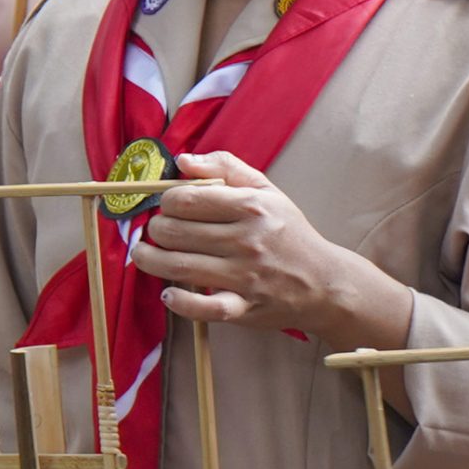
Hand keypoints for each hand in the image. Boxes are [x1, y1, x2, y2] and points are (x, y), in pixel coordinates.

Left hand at [127, 152, 412, 346]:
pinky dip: (181, 302)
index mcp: (250, 206)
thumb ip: (225, 168)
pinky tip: (169, 292)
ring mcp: (245, 276)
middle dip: (155, 230)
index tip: (166, 207)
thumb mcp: (266, 191)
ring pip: (180, 266)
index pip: (186, 199)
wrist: (325, 282)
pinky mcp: (245, 307)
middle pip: (175, 232)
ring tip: (143, 255)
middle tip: (155, 231)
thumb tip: (183, 160)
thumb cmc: (289, 233)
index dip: (164, 202)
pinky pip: (205, 307)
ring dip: (150, 260)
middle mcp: (247, 239)